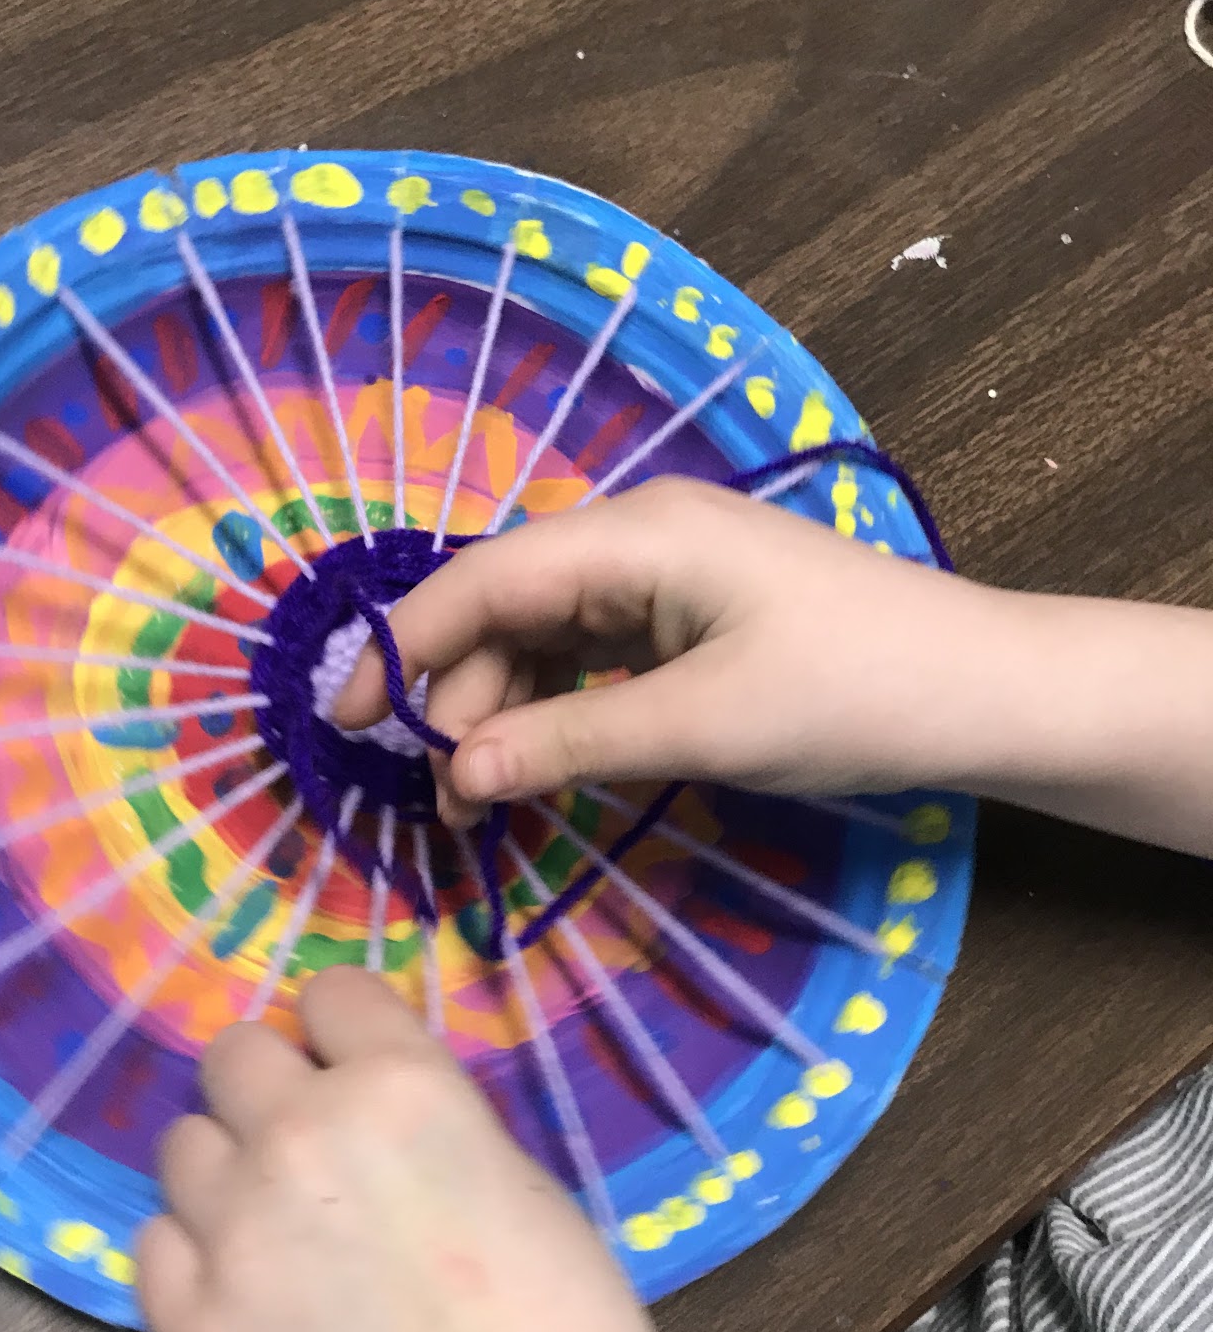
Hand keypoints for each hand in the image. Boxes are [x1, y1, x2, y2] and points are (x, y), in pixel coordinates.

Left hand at [137, 966, 744, 1331]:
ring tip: (279, 1224)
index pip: (330, 991)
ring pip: (182, 1143)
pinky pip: (153, 1244)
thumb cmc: (565, 1326)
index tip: (357, 1062)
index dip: (348, 1028)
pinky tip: (251, 1291)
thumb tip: (368, 1095)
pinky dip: (196, 1256)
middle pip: (232, 1051)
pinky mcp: (191, 1327)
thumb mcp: (517, 1175)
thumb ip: (426, 1116)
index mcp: (398, 1085)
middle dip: (272, 1084)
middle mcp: (298, 1136)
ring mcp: (232, 1234)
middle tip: (311, 1142)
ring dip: (227, 1166)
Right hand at [335, 476, 1014, 827]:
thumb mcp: (702, 726)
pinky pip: (591, 660)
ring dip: (503, 713)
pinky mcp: (688, 620)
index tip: (345, 717)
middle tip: (440, 793)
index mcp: (638, 534)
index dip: (405, 645)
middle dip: (458, 696)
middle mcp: (639, 539)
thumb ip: (570, 743)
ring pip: (544, 639)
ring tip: (482, 797)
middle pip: (507, 608)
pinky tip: (539, 765)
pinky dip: (556, 713)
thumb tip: (456, 773)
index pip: (486, 579)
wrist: (985, 693)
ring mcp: (665, 578)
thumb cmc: (852, 694)